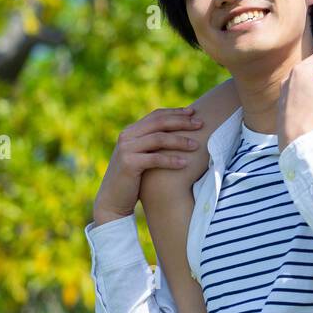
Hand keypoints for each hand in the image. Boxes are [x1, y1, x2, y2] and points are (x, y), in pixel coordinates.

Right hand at [92, 107, 204, 225]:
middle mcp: (127, 136)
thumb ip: (152, 142)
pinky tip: (185, 163)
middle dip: (182, 122)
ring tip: (196, 145)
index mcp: (130, 131)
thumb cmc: (133, 179)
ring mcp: (126, 149)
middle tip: (200, 124)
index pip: (156, 115)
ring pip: (159, 139)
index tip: (193, 113)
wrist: (112, 200)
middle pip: (159, 123)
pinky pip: (155, 159)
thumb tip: (177, 131)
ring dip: (180, 140)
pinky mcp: (128, 164)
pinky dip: (171, 160)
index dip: (175, 112)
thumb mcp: (141, 155)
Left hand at [277, 54, 312, 150]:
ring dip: (312, 76)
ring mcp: (283, 94)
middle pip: (309, 68)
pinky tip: (309, 92)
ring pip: (301, 80)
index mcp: (301, 72)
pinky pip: (298, 93)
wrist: (299, 141)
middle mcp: (289, 80)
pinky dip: (307, 89)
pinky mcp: (283, 108)